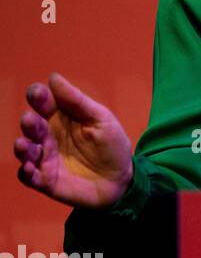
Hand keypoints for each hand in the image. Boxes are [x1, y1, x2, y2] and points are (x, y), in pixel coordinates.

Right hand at [14, 73, 134, 207]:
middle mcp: (47, 135)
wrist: (122, 179)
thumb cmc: (111, 144)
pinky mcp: (45, 180)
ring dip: (22, 147)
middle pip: (31, 125)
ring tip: (24, 144)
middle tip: (32, 120)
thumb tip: (53, 77)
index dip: (37, 96)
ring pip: (25, 150)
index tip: (38, 93)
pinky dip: (25, 172)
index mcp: (60, 116)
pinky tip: (28, 167)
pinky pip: (29, 176)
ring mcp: (45, 157)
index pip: (43, 102)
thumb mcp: (100, 119)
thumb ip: (77, 101)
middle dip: (29, 122)